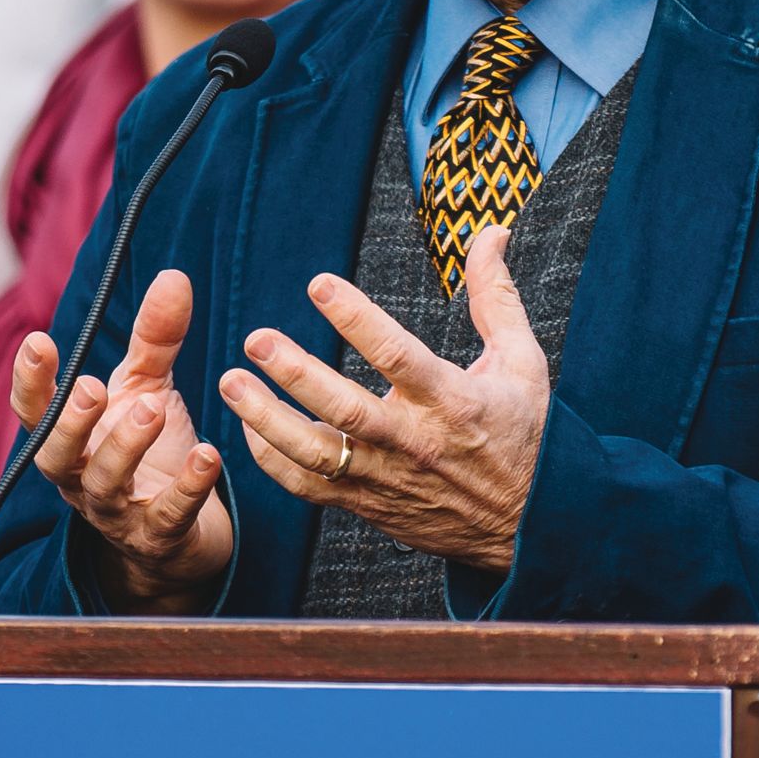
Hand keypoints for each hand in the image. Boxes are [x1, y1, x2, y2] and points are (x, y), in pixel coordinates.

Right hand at [12, 269, 234, 611]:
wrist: (180, 539)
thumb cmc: (152, 455)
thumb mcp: (147, 390)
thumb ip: (154, 339)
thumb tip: (174, 275)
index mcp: (69, 440)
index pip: (34, 411)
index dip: (30, 381)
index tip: (39, 342)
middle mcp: (82, 479)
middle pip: (55, 455)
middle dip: (70, 421)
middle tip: (90, 387)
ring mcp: (117, 513)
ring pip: (105, 486)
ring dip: (124, 447)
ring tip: (152, 409)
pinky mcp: (160, 538)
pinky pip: (168, 516)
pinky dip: (188, 487)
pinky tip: (208, 456)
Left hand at [218, 226, 548, 575]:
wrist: (527, 525)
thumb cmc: (522, 436)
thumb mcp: (522, 363)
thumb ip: (496, 296)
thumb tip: (492, 232)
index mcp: (452, 400)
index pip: (397, 356)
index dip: (356, 319)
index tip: (319, 285)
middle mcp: (414, 442)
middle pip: (345, 410)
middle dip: (296, 373)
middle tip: (256, 339)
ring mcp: (386, 477)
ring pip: (316, 453)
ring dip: (267, 419)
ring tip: (231, 383)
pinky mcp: (368, 504)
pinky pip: (308, 486)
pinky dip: (272, 460)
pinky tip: (249, 426)